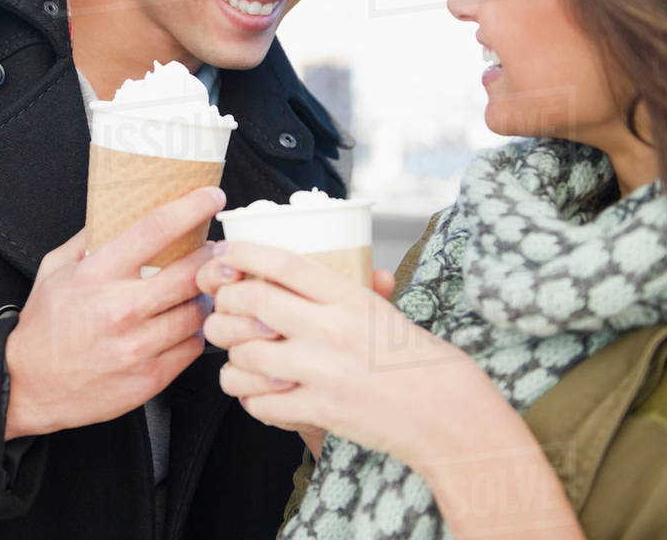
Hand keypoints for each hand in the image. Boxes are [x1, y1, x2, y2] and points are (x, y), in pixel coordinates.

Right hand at [3, 186, 224, 439]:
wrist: (27, 385)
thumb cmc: (43, 326)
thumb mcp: (54, 269)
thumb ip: (88, 238)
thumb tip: (117, 211)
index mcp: (97, 275)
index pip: (156, 230)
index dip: (191, 208)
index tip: (211, 198)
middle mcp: (120, 310)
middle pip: (191, 272)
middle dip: (213, 256)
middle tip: (216, 250)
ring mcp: (137, 347)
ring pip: (198, 312)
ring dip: (205, 296)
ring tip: (200, 289)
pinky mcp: (149, 378)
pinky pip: (193, 347)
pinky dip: (194, 332)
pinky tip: (183, 324)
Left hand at [199, 246, 394, 451]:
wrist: (445, 412)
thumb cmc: (413, 358)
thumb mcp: (384, 310)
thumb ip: (357, 287)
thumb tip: (352, 261)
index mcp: (348, 297)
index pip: (283, 263)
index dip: (243, 253)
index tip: (225, 254)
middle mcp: (333, 329)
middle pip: (253, 302)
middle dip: (224, 303)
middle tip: (221, 308)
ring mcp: (324, 372)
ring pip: (246, 355)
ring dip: (231, 355)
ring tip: (235, 356)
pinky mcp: (321, 411)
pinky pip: (260, 403)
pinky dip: (248, 398)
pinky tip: (254, 392)